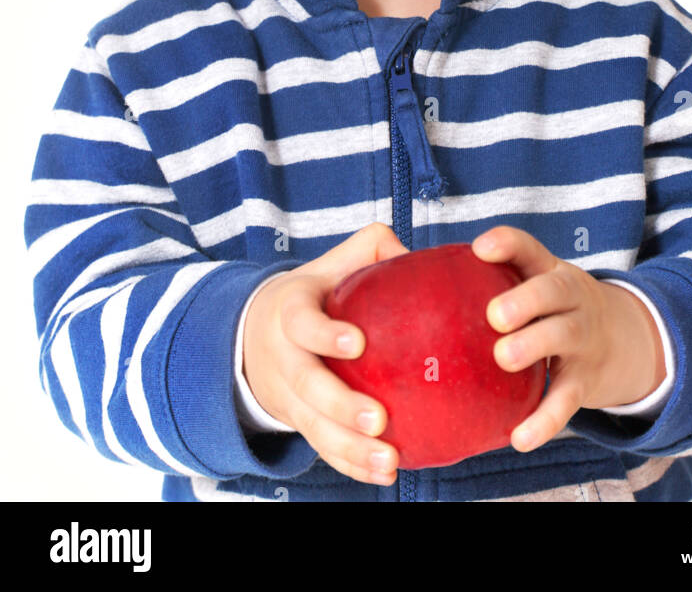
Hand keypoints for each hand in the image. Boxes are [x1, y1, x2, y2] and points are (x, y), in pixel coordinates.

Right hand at [242, 222, 409, 485]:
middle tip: (378, 419)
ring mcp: (289, 395)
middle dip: (341, 405)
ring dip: (350, 448)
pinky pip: (322, 448)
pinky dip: (350, 465)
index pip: (303, 324)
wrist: (252, 334)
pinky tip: (384, 474)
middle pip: (306, 385)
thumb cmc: (310, 295)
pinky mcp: (299, 422)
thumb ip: (367, 248)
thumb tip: (409, 254)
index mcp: (290, 311)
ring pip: (314, 427)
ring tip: (389, 460)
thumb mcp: (327, 265)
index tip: (358, 343)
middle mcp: (284, 357)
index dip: (326, 334)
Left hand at [472, 226, 666, 452]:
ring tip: (503, 358)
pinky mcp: (586, 381)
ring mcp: (582, 339)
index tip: (480, 249)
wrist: (626, 339)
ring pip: (564, 336)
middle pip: (553, 290)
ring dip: (534, 345)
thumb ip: (478, 275)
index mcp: (548, 270)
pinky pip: (567, 401)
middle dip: (525, 300)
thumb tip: (395, 250)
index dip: (508, 244)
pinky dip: (545, 420)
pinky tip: (519, 438)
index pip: (529, 249)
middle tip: (494, 316)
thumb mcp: (533, 282)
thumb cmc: (551, 307)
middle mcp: (571, 298)